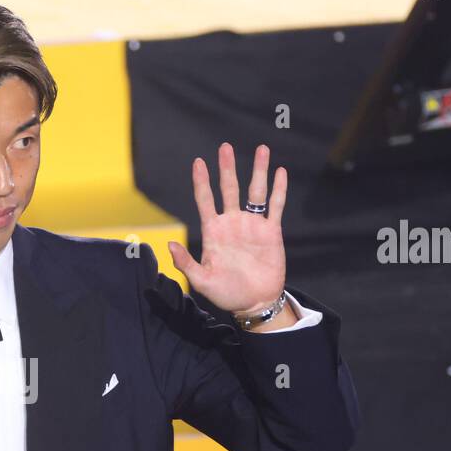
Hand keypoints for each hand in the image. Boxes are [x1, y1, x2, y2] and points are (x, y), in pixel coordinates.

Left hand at [166, 142, 287, 314]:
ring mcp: (252, 225)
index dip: (201, 182)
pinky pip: (275, 206)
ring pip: (255, 191)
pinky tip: (280, 172)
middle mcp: (232, 223)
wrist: (254, 302)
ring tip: (262, 149)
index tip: (198, 162)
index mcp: (213, 231)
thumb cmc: (225, 294)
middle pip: (229, 189)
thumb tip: (170, 246)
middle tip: (225, 147)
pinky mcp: (271, 231)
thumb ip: (186, 263)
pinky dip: (278, 189)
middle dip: (227, 168)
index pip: (205, 200)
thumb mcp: (202, 281)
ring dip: (258, 170)